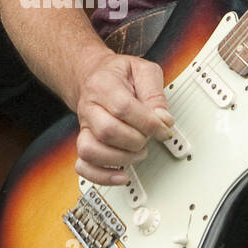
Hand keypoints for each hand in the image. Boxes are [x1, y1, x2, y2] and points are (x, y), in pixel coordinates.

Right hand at [73, 51, 173, 185]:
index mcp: (102, 85)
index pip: (124, 108)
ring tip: (138, 153)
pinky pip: (84, 166)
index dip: (148, 123)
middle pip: (107, 131)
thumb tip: (163, 119)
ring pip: (91, 151)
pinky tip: (121, 175)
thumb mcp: (143, 70)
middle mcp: (89, 107)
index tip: (163, 128)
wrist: (93, 76)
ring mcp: (84, 127)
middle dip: (136, 140)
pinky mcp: (84, 143)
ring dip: (121, 158)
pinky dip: (102, 176)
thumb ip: (155, 93)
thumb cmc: (118, 75)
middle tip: (149, 138)